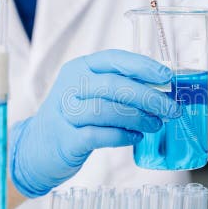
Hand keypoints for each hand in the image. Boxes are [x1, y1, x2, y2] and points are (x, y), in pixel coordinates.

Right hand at [10, 50, 181, 197]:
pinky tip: (136, 137)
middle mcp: (70, 87)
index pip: (114, 59)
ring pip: (108, 110)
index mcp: (79, 69)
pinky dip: (123, 136)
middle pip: (115, 86)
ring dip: (139, 118)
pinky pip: (100, 135)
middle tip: (171, 109)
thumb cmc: (74, 118)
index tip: (166, 76)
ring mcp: (65, 113)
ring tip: (155, 125)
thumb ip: (119, 89)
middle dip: (149, 97)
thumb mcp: (90, 94)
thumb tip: (163, 91)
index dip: (142, 66)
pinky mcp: (66, 140)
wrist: (36, 148)